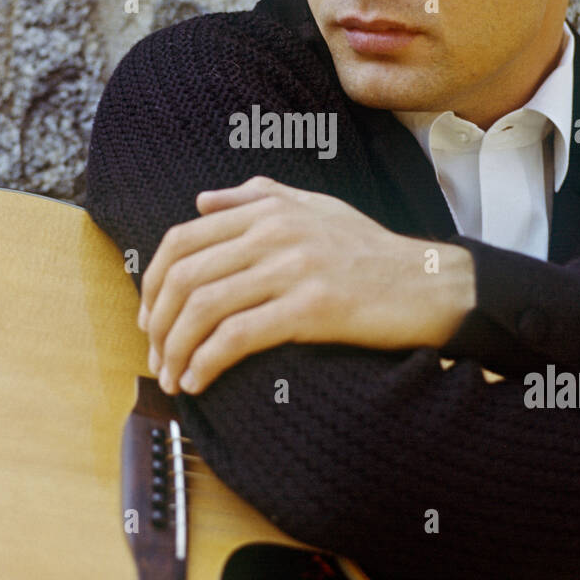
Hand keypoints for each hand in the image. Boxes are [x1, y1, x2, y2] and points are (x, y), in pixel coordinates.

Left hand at [138, 175, 475, 395]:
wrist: (430, 283)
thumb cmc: (371, 251)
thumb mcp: (315, 207)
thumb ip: (256, 197)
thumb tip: (201, 202)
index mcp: (268, 208)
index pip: (183, 240)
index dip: (153, 282)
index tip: (149, 318)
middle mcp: (275, 232)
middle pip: (185, 276)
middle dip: (158, 323)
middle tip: (155, 356)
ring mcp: (293, 268)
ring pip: (204, 308)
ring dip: (176, 350)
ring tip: (172, 379)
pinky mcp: (311, 307)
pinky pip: (237, 336)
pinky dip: (206, 362)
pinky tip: (199, 382)